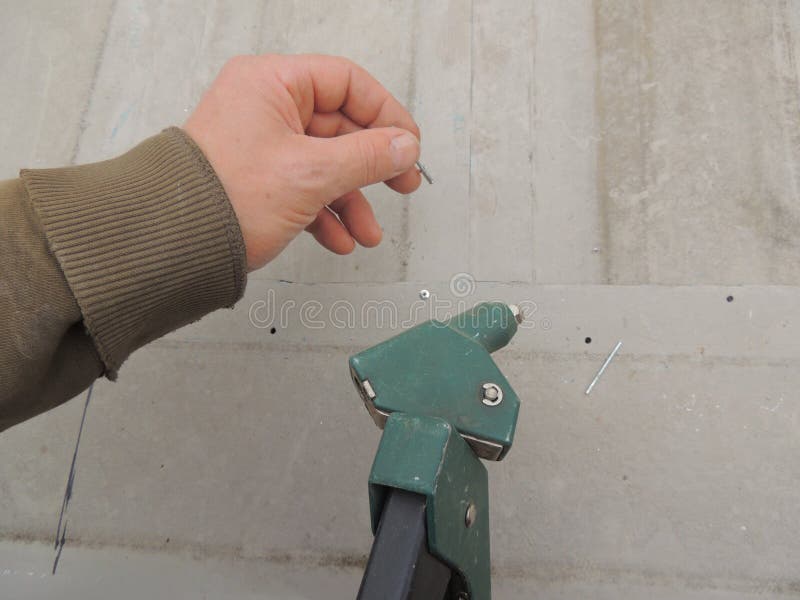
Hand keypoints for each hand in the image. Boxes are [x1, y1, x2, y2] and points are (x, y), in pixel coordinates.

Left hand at [184, 54, 421, 270]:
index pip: (346, 83)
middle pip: (339, 127)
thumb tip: (405, 146)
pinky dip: (324, 213)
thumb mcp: (312, 173)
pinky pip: (302, 187)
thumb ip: (368, 157)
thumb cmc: (224, 197)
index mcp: (271, 83)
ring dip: (351, 200)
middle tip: (403, 186)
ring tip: (368, 234)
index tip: (409, 145)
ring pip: (323, 164)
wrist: (170, 246)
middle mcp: (264, 107)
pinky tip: (340, 239)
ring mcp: (260, 144)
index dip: (385, 114)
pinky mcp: (255, 178)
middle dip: (372, 167)